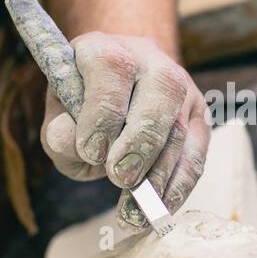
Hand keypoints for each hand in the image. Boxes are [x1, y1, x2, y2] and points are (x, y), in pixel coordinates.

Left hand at [40, 32, 210, 227]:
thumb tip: (75, 145)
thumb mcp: (58, 117)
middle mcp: (148, 58)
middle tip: (120, 178)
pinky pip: (197, 151)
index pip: (112, 68)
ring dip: (160, 173)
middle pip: (161, 92)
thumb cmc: (79, 110)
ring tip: (137, 209)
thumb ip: (60, 131)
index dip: (103, 112)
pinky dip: (181, 183)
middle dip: (141, 142)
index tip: (92, 151)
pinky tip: (162, 206)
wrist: (113, 91)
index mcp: (104, 47)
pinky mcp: (198, 115)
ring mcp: (180, 85)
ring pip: (181, 126)